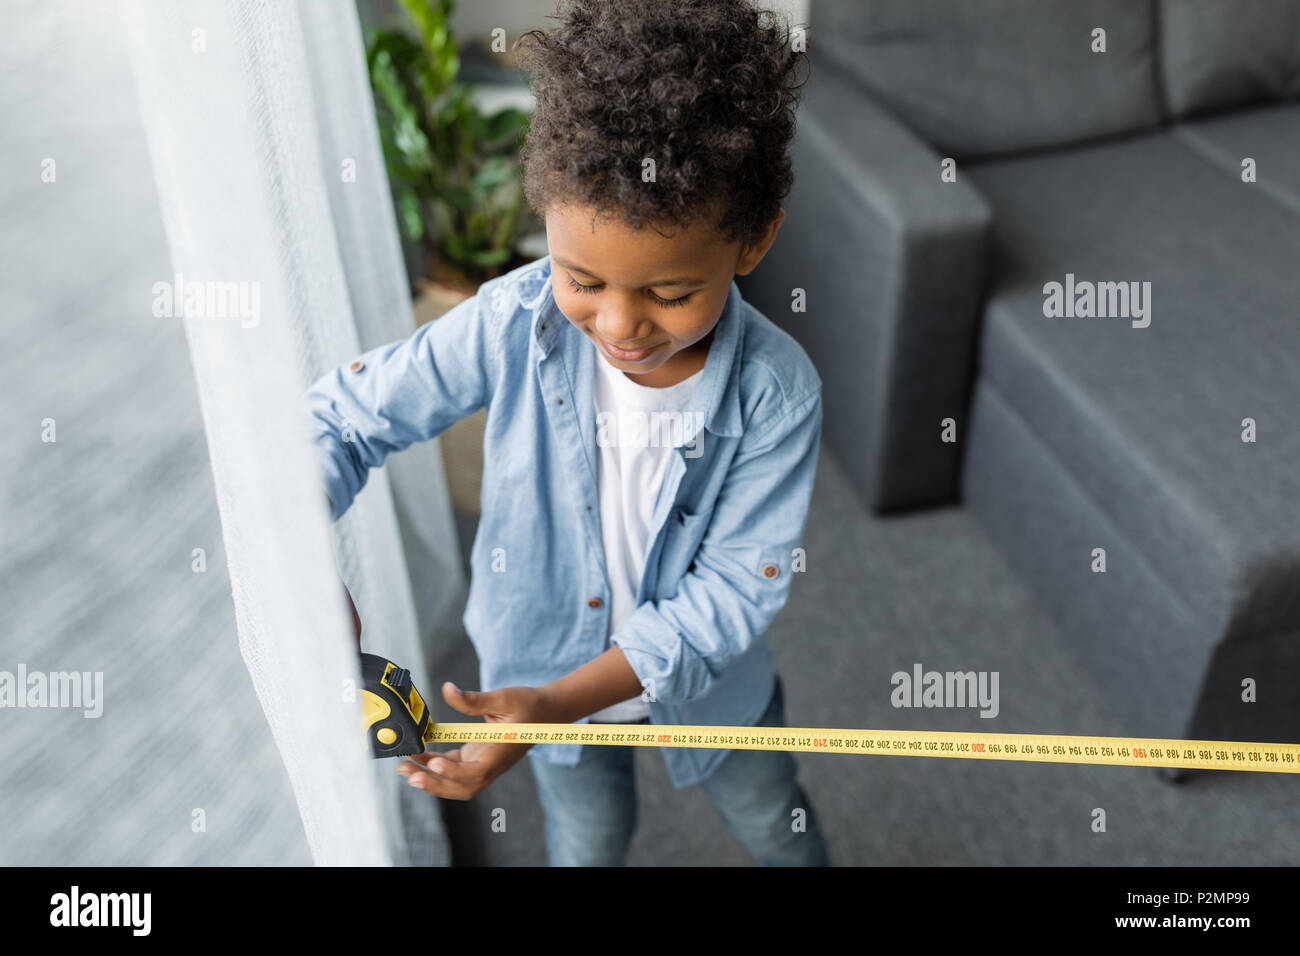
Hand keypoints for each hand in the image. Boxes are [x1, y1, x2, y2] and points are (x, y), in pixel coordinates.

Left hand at [397, 681, 562, 799]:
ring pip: (455, 783)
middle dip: (435, 784)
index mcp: (501, 754)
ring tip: (405, 768)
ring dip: (431, 778)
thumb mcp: (504, 697)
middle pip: (462, 787)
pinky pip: (453, 768)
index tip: (436, 762)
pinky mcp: (477, 758)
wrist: (545, 713)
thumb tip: (448, 690)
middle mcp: (492, 765)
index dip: (455, 772)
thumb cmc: (529, 705)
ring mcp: (483, 764)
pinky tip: (417, 757)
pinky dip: (435, 766)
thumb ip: (474, 699)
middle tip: (409, 773)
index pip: (477, 772)